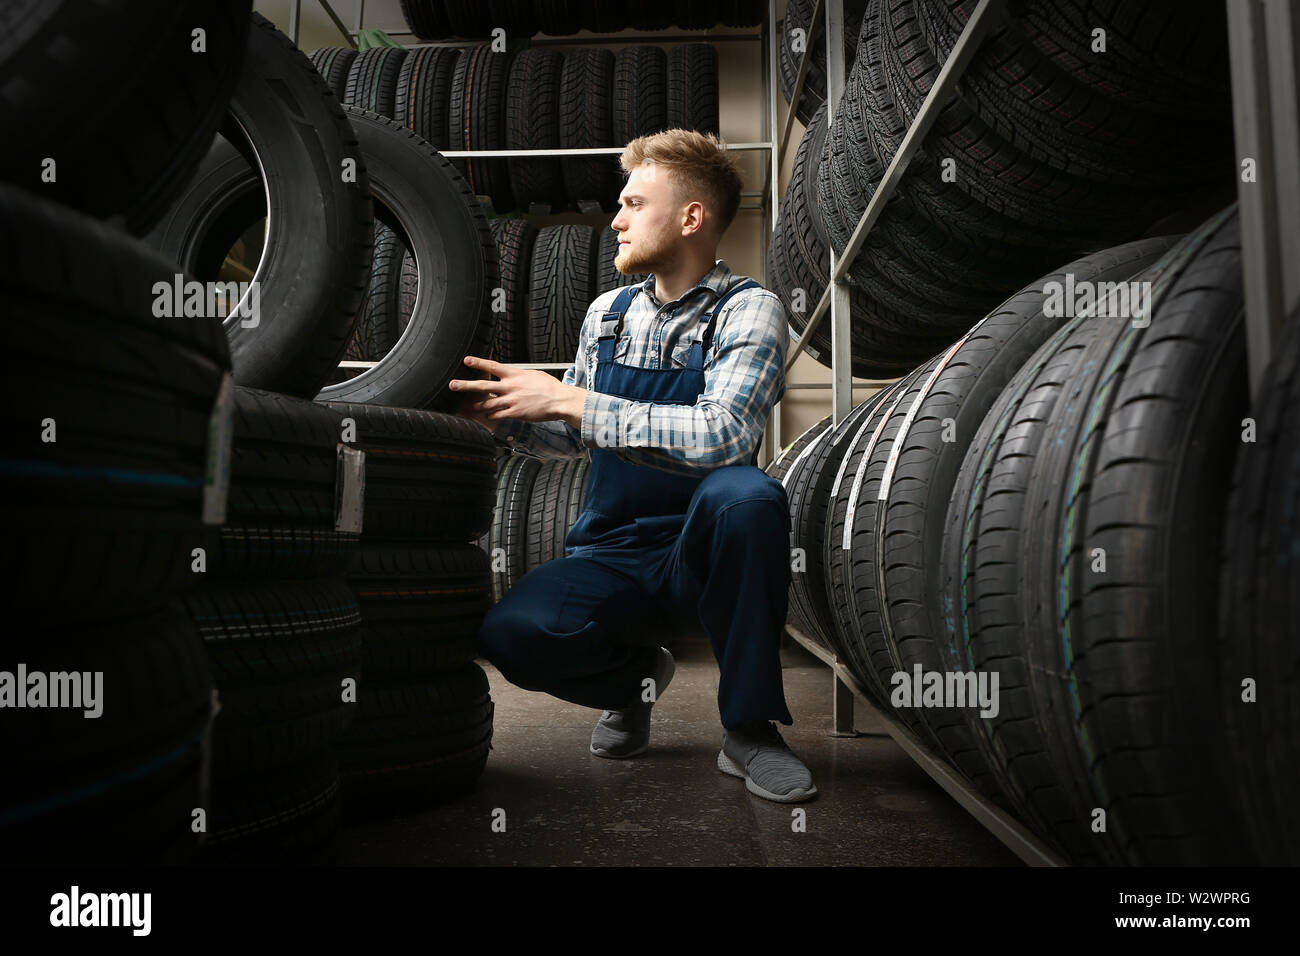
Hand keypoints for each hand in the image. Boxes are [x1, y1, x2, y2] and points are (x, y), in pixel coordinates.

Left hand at [448, 356, 585, 426]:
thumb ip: (518, 375)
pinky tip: (487, 416)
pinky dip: (491, 415)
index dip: (478, 362)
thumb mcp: (533, 374)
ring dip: (477, 405)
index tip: (466, 360)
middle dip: (466, 385)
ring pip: (488, 403)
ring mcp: (512, 400)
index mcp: (514, 374)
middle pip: (483, 385)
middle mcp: (510, 387)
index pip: (492, 366)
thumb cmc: (549, 386)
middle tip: (453, 385)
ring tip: (469, 406)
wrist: (560, 400)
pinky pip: (498, 415)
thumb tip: (510, 373)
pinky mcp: (516, 412)